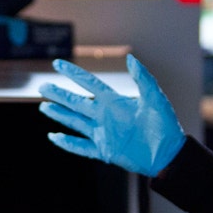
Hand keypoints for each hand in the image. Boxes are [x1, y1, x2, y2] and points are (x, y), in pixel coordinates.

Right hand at [38, 55, 184, 176]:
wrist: (168, 154)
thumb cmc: (165, 125)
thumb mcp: (155, 98)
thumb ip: (143, 78)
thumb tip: (130, 58)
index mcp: (115, 101)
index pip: (88, 83)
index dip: (72, 73)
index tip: (57, 63)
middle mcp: (105, 115)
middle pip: (76, 102)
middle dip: (59, 94)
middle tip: (43, 87)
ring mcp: (102, 133)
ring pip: (75, 122)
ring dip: (59, 115)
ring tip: (44, 108)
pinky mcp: (103, 151)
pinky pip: (80, 147)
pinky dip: (67, 143)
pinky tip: (54, 137)